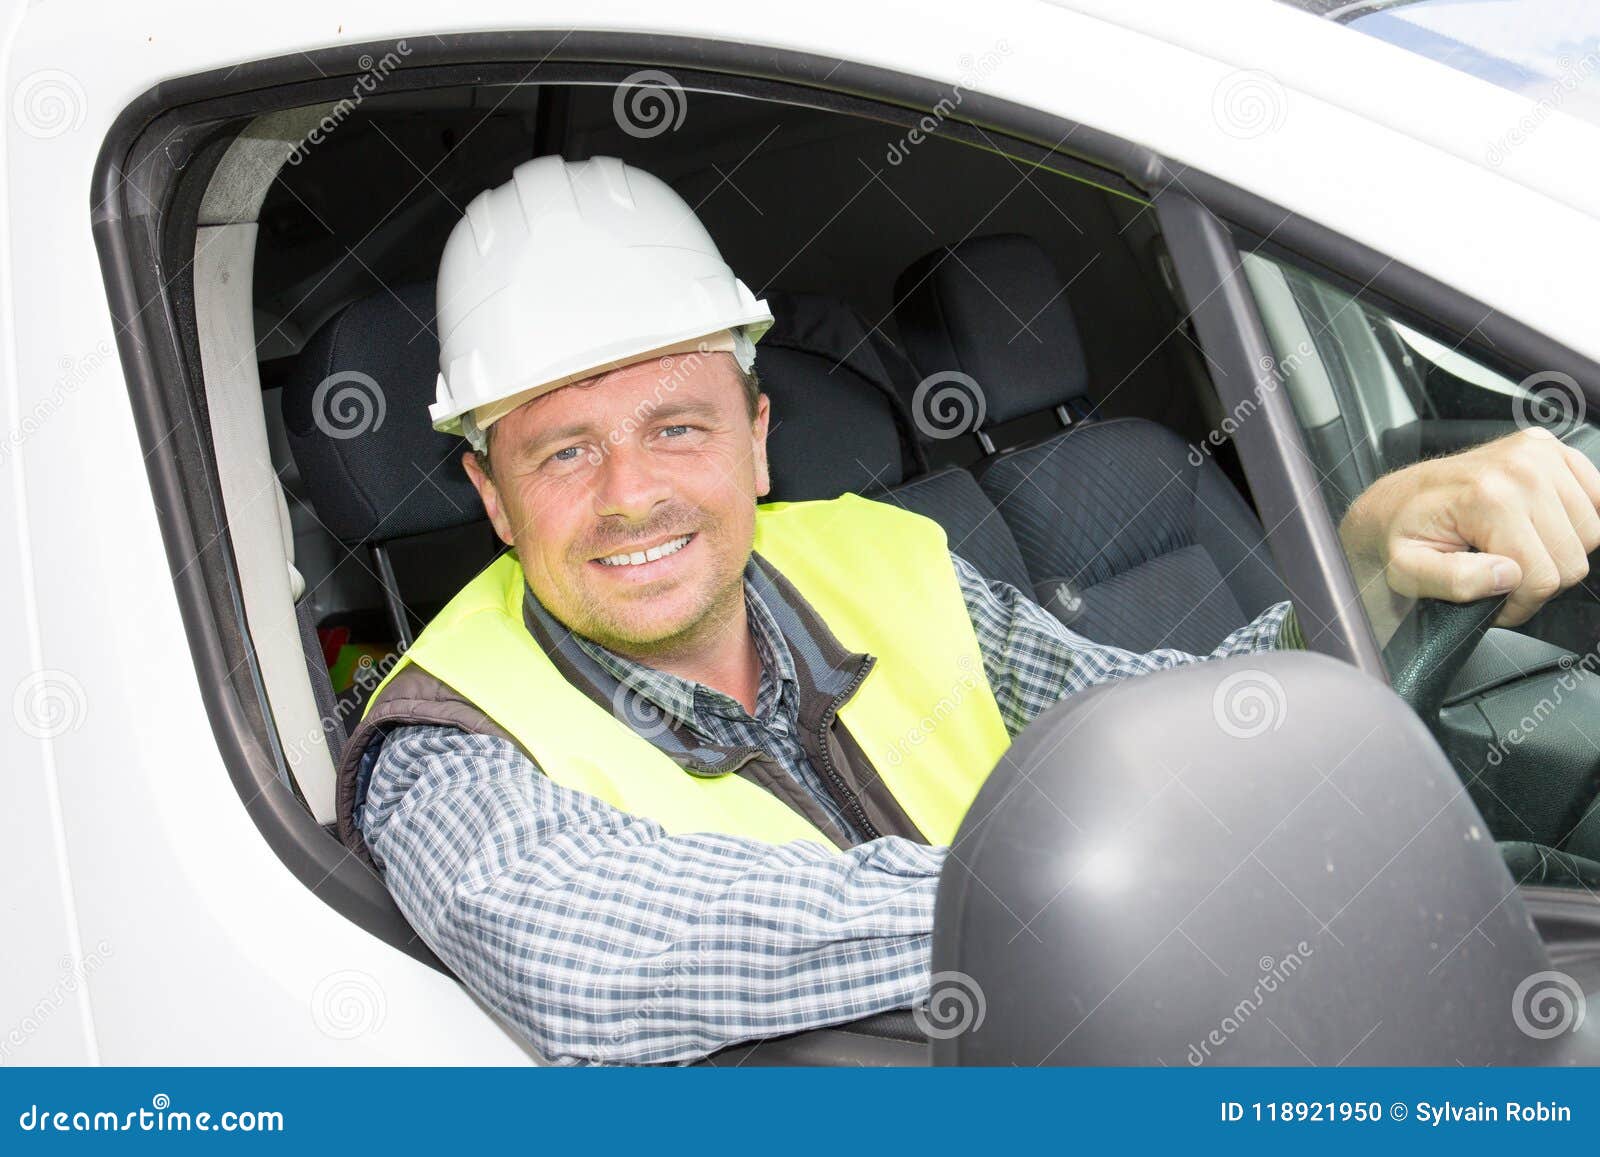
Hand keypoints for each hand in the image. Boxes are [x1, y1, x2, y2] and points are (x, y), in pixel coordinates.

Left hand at [1339, 428, 1599, 640]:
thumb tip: (1508, 575)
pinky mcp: (1550, 449)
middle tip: (1503, 576)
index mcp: (1488, 497)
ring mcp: (1539, 453)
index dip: (1520, 603)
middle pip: (1573, 557)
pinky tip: (1538, 527)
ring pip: (1592, 532)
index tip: (1496, 601)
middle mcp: (1521, 467)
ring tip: (1516, 550)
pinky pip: (1597, 500)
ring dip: (1558, 551)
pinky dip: (1576, 522)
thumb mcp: (1407, 571)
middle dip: (1539, 579)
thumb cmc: (1400, 535)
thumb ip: (1455, 581)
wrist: (1394, 501)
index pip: (1543, 576)